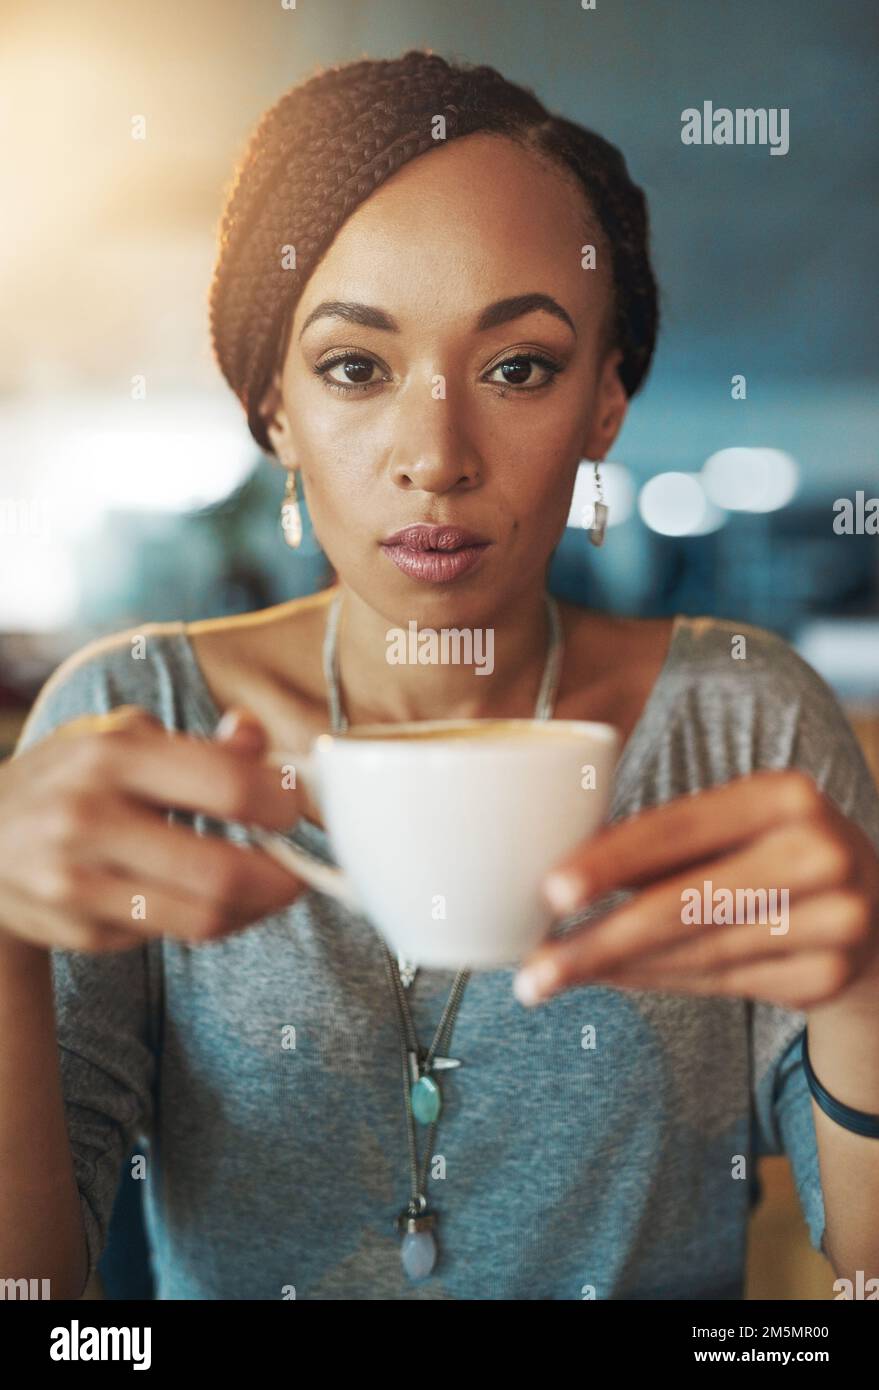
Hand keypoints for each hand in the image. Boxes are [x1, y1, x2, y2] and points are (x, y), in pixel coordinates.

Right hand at [0, 704, 307, 952]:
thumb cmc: (71, 779)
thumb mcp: (122, 739)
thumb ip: (198, 744)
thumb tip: (257, 737)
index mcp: (109, 756)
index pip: (227, 785)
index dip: (281, 802)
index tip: (296, 808)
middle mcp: (88, 820)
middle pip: (221, 871)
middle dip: (282, 878)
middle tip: (300, 872)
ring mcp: (79, 884)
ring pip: (204, 919)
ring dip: (255, 909)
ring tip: (270, 890)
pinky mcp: (81, 932)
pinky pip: (172, 935)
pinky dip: (212, 922)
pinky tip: (217, 900)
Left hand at [514, 770, 878, 1010]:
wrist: (874, 904)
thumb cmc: (769, 849)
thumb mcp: (733, 821)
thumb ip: (664, 839)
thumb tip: (557, 873)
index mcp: (785, 794)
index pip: (680, 828)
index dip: (611, 860)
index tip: (549, 891)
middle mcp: (819, 854)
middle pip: (686, 904)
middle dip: (599, 940)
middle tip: (533, 968)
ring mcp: (833, 921)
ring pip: (696, 953)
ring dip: (616, 968)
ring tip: (553, 976)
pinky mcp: (825, 976)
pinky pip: (719, 984)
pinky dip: (657, 982)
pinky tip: (611, 979)